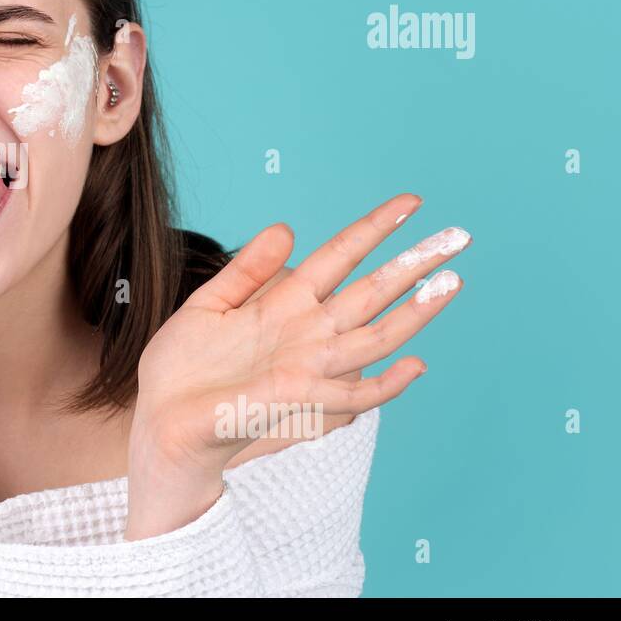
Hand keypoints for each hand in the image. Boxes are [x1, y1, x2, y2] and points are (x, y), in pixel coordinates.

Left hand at [126, 193, 468, 537]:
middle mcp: (305, 331)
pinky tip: (414, 366)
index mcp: (283, 301)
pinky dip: (385, 383)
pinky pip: (353, 394)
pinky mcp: (297, 397)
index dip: (374, 228)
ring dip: (414, 313)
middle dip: (414, 262)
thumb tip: (287, 228)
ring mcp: (306, 364)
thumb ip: (247, 269)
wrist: (162, 417)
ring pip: (374, 335)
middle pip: (371, 290)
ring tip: (450, 282)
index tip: (410, 202)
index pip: (340, 255)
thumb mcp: (210, 304)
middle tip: (459, 235)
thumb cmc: (182, 366)